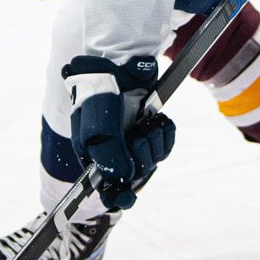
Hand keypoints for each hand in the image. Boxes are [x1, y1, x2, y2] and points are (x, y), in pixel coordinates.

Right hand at [63, 54, 172, 209]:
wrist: (118, 60)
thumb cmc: (98, 92)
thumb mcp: (97, 126)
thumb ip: (107, 156)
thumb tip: (124, 180)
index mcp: (93, 155)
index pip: (106, 187)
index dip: (117, 196)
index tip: (127, 199)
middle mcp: (113, 150)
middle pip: (134, 175)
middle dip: (142, 160)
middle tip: (138, 139)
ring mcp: (133, 139)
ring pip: (152, 160)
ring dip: (155, 145)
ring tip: (148, 126)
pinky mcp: (150, 127)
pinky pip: (165, 143)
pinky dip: (166, 134)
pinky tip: (160, 123)